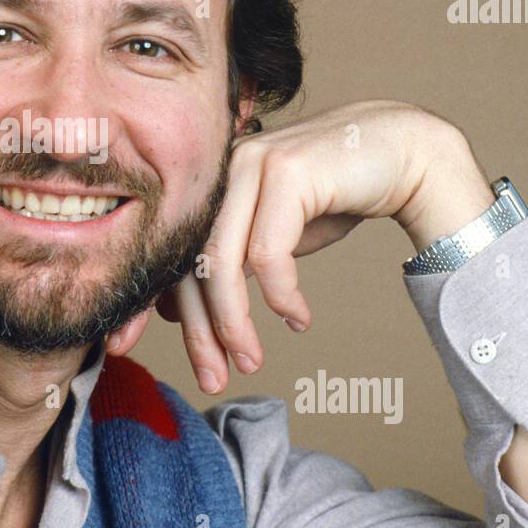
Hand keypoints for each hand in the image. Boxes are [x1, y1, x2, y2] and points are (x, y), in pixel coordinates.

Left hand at [104, 99, 495, 393]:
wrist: (399, 151)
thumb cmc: (332, 195)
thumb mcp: (269, 235)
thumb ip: (227, 261)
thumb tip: (177, 310)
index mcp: (207, 185)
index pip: (166, 253)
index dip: (147, 306)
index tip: (128, 349)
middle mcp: (220, 170)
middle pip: (189, 263)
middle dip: (198, 330)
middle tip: (211, 376)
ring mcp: (250, 164)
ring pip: (222, 262)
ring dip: (235, 322)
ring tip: (250, 360)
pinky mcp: (286, 170)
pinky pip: (269, 253)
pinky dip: (281, 295)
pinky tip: (297, 319)